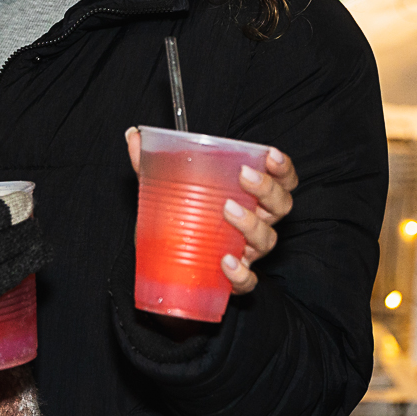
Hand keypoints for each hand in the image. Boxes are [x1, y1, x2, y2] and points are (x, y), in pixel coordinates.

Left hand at [125, 128, 297, 295]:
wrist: (168, 264)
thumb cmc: (180, 219)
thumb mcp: (167, 188)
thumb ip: (152, 162)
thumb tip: (133, 134)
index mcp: (248, 197)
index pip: (281, 181)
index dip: (282, 167)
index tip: (269, 154)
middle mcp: (256, 223)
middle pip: (280, 206)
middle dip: (267, 189)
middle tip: (244, 176)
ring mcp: (247, 252)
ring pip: (266, 239)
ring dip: (251, 224)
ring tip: (228, 210)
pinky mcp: (233, 280)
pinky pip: (247, 281)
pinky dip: (241, 274)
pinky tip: (226, 262)